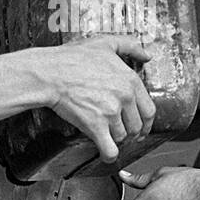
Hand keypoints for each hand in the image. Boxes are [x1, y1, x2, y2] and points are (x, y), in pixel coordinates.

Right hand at [36, 36, 156, 162]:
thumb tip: (147, 55)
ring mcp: (110, 113)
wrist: (49, 73)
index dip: (146, 122)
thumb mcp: (104, 43)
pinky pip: (110, 149)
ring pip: (122, 137)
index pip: (149, 110)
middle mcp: (124, 97)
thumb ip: (130, 46)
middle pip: (137, 126)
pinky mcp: (95, 126)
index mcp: (130, 80)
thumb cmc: (72, 58)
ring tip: (109, 138)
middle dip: (132, 133)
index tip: (141, 126)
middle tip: (125, 135)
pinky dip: (109, 155)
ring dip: (117, 141)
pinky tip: (106, 155)